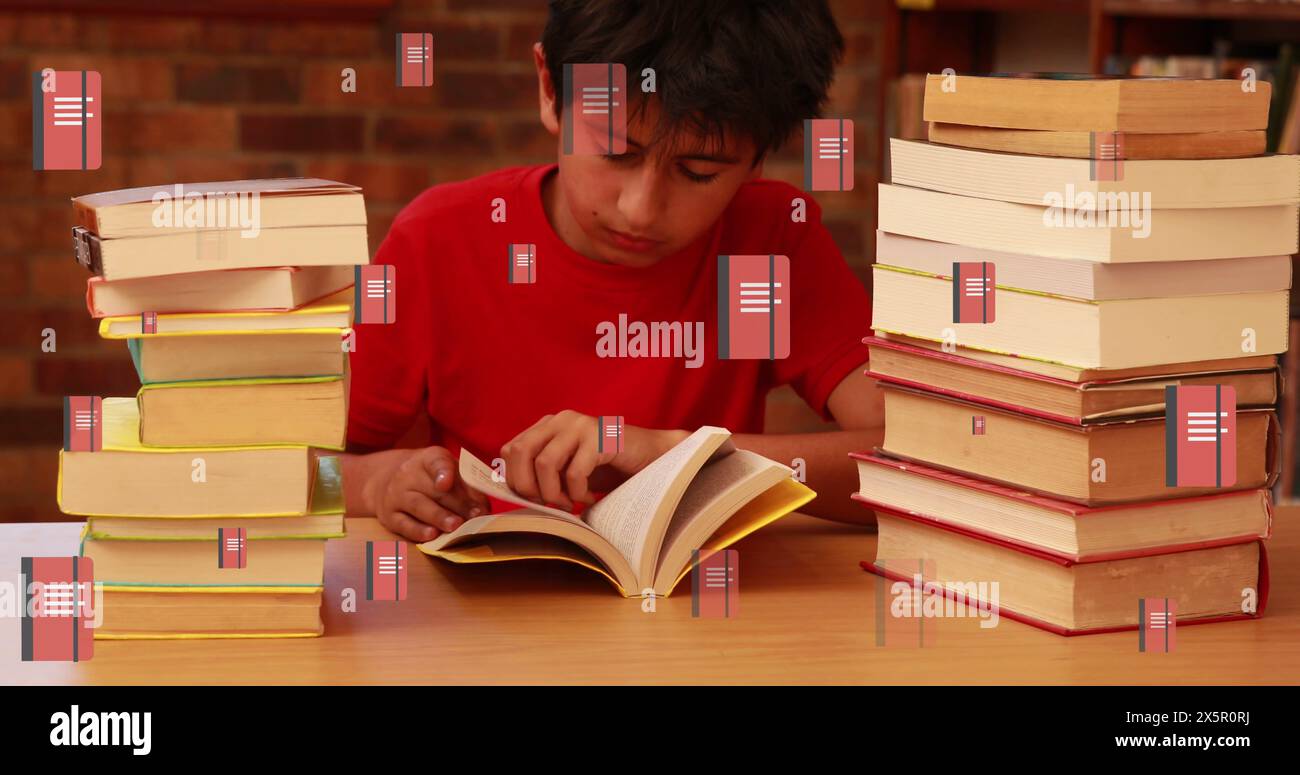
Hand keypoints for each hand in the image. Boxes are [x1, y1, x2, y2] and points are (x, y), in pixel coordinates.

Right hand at [364, 446, 490, 541]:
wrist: (392, 483)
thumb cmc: (432, 479)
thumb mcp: (450, 473)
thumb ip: (468, 487)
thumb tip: (483, 509)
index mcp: (427, 459)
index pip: (436, 462)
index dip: (442, 472)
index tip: (446, 484)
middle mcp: (408, 475)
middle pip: (434, 490)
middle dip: (458, 504)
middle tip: (475, 516)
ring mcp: (397, 495)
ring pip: (419, 506)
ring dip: (439, 517)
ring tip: (455, 525)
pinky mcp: (390, 517)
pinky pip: (404, 524)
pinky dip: (418, 531)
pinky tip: (432, 535)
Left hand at [500, 410, 688, 509]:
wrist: (651, 459)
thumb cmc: (606, 469)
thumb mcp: (567, 471)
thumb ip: (542, 474)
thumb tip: (514, 495)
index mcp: (548, 425)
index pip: (510, 450)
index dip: (514, 479)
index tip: (532, 500)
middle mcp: (561, 420)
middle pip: (520, 453)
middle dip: (528, 487)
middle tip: (548, 505)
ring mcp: (580, 425)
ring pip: (545, 463)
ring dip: (554, 493)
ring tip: (570, 503)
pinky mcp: (601, 437)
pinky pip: (575, 472)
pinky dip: (578, 493)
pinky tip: (590, 498)